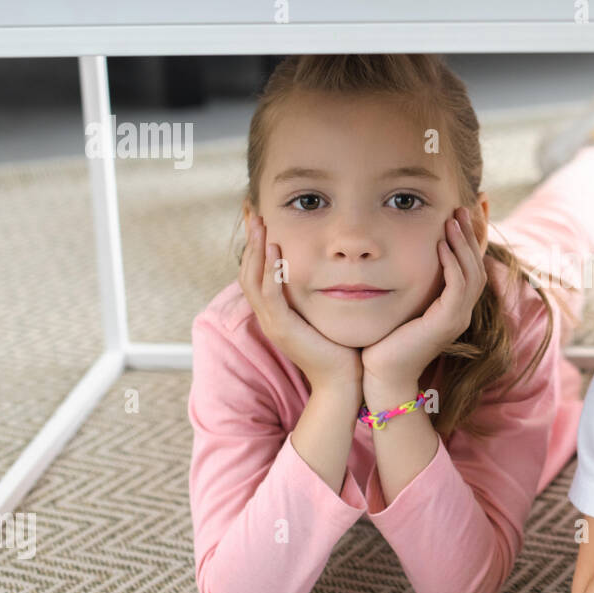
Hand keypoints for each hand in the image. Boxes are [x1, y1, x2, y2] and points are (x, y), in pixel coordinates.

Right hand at [239, 212, 361, 396]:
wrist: (345, 382)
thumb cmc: (342, 348)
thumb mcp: (326, 313)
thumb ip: (322, 292)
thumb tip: (334, 267)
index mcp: (277, 312)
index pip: (257, 272)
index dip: (255, 244)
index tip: (260, 217)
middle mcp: (269, 317)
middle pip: (248, 271)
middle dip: (250, 239)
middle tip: (252, 210)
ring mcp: (274, 324)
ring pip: (253, 280)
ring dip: (255, 249)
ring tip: (259, 222)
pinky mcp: (283, 330)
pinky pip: (270, 295)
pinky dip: (269, 271)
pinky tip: (273, 249)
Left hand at [361, 206, 486, 400]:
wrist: (381, 375)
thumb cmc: (384, 341)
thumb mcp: (400, 304)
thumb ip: (408, 283)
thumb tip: (396, 254)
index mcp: (453, 308)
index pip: (471, 267)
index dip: (472, 240)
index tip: (467, 213)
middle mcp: (461, 312)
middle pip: (478, 266)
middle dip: (471, 235)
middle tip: (462, 209)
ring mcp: (457, 318)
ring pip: (472, 273)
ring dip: (463, 244)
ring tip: (452, 220)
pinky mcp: (447, 322)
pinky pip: (458, 287)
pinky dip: (452, 264)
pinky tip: (441, 245)